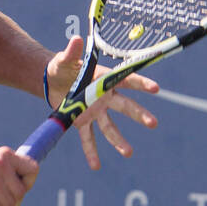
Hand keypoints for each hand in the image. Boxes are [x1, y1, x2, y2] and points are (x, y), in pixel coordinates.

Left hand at [45, 35, 158, 170]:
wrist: (51, 81)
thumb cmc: (61, 67)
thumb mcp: (63, 60)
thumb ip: (71, 52)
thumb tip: (76, 40)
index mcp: (104, 79)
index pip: (127, 80)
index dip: (141, 84)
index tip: (156, 89)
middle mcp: (104, 97)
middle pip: (125, 106)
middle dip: (139, 115)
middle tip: (153, 123)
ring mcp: (95, 111)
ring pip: (109, 127)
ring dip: (119, 140)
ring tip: (128, 153)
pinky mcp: (82, 122)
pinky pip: (88, 138)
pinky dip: (91, 152)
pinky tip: (96, 165)